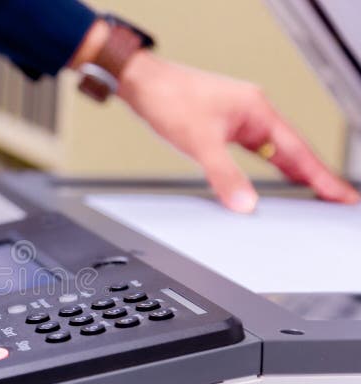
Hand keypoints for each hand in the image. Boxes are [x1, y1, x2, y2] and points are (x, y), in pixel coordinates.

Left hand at [118, 52, 359, 211]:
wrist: (142, 83)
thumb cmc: (168, 99)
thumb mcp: (199, 144)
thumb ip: (224, 176)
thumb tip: (245, 203)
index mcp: (257, 111)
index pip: (298, 151)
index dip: (322, 177)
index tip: (342, 195)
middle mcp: (252, 111)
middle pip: (292, 150)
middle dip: (316, 176)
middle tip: (337, 199)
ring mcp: (238, 116)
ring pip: (274, 149)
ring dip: (293, 171)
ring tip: (314, 193)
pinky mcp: (222, 123)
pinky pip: (254, 149)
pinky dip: (267, 164)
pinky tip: (270, 176)